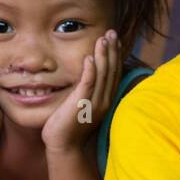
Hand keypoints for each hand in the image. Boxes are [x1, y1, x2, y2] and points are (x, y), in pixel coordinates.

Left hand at [42, 30, 120, 153]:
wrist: (64, 146)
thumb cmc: (70, 126)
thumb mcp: (82, 105)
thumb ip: (86, 91)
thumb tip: (86, 76)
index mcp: (105, 99)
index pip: (113, 73)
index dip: (114, 55)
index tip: (113, 40)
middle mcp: (104, 100)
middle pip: (111, 71)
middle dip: (111, 50)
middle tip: (111, 32)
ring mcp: (94, 103)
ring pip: (102, 75)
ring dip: (103, 56)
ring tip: (103, 39)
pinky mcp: (81, 105)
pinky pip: (88, 85)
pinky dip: (90, 71)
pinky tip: (90, 58)